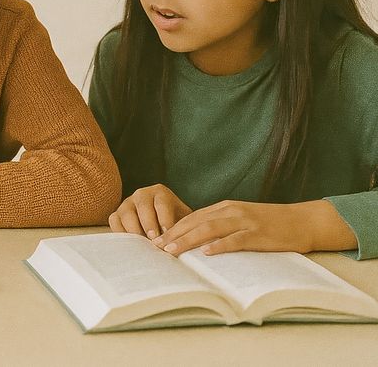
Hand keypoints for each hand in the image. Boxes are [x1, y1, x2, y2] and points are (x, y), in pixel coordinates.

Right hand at [109, 184, 191, 237]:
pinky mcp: (117, 214)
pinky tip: (130, 244)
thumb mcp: (183, 222)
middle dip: (148, 224)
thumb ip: (184, 228)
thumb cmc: (175, 224)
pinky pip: (114, 220)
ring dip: (134, 229)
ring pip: (126, 212)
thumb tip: (184, 242)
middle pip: (143, 206)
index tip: (168, 234)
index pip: (162, 204)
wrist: (162, 225)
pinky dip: (120, 232)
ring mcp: (127, 203)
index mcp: (160, 193)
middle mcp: (142, 194)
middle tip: (154, 239)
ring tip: (142, 244)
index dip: (165, 219)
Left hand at [152, 199, 358, 255]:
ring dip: (188, 240)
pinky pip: (235, 239)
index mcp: (225, 207)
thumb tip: (199, 240)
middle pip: (196, 221)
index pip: (192, 216)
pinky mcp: (258, 234)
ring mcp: (245, 221)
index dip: (173, 227)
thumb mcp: (242, 219)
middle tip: (156, 247)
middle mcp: (231, 211)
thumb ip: (222, 226)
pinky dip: (220, 245)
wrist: (304, 220)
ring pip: (210, 229)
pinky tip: (206, 253)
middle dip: (174, 234)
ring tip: (172, 251)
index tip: (157, 239)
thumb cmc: (272, 223)